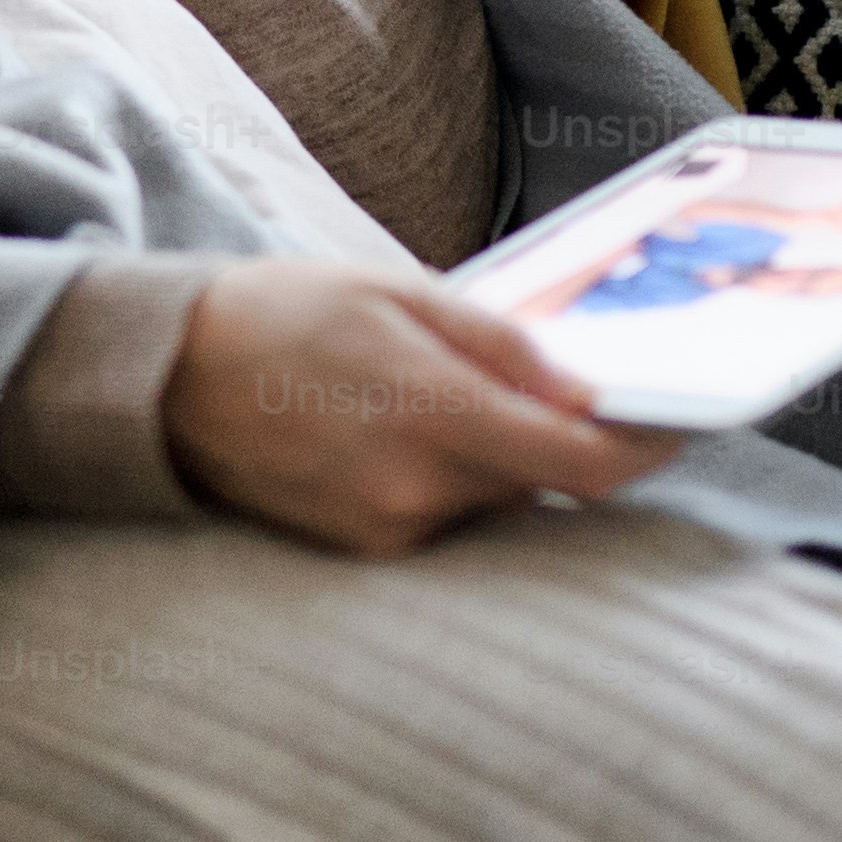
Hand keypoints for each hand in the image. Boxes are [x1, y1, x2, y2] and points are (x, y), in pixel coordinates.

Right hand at [156, 260, 689, 559]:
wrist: (168, 377)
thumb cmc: (283, 314)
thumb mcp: (397, 291)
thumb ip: (500, 344)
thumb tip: (586, 391)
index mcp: (433, 411)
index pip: (582, 465)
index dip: (644, 452)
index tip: (673, 428)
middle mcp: (416, 488)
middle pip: (542, 484)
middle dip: (549, 438)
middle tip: (525, 383)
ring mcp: (387, 529)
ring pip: (493, 501)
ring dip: (493, 458)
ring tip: (422, 396)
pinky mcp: (362, 550)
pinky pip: (443, 519)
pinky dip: (444, 479)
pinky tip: (388, 433)